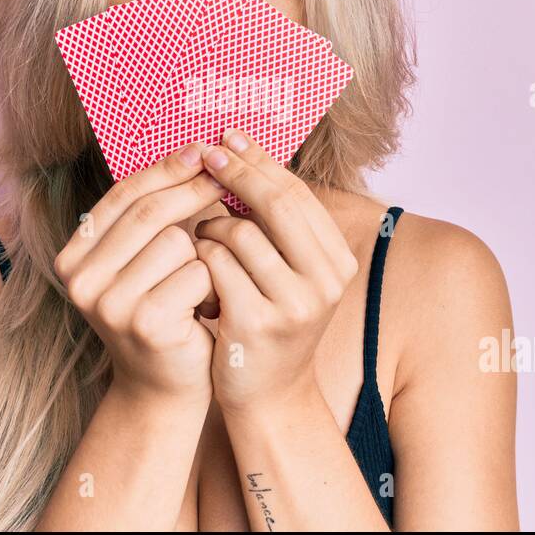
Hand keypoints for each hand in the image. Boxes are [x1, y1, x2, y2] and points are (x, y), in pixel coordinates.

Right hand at [54, 143, 224, 404]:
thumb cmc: (167, 310)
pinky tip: (208, 308)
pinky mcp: (144, 323)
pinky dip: (213, 284)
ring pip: (177, 241)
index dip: (166, 169)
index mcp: (74, 255)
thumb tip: (199, 150)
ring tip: (203, 282)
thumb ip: (159, 212)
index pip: (124, 195)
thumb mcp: (150, 258)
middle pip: (149, 213)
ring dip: (204, 254)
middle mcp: (80, 278)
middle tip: (228, 180)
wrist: (166, 387)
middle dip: (194, 191)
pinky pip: (196, 273)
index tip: (202, 149)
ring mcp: (109, 304)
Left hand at [193, 129, 359, 413]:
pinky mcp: (256, 322)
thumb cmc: (270, 321)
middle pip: (275, 204)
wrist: (267, 397)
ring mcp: (294, 304)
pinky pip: (215, 264)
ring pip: (239, 231)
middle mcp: (326, 281)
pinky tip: (195, 265)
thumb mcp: (289, 272)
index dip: (261, 161)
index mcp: (339, 262)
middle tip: (205, 152)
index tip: (229, 136)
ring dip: (210, 226)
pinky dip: (199, 255)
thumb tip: (242, 149)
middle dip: (236, 172)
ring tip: (202, 238)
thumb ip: (277, 224)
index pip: (298, 194)